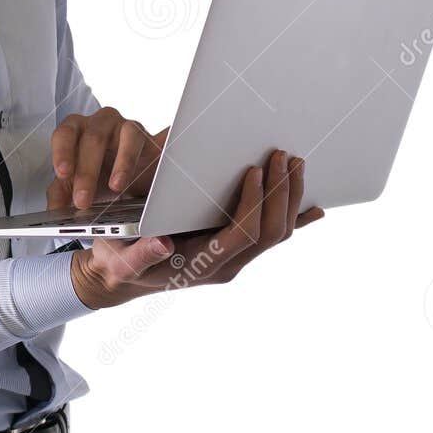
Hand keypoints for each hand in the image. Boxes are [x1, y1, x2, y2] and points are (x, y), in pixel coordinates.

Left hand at [48, 108, 168, 211]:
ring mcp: (115, 124)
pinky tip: (121, 180)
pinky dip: (126, 161)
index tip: (62, 174)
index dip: (61, 152)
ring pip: (101, 138)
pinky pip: (131, 138)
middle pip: (83, 140)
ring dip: (102, 168)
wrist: (139, 174)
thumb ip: (62, 194)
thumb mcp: (80, 184)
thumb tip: (54, 209)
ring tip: (107, 190)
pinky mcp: (136, 131)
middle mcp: (92, 125)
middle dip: (83, 172)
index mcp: (74, 133)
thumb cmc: (106, 172)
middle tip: (82, 199)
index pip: (63, 135)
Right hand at [69, 150, 324, 309]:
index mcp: (200, 264)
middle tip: (282, 156)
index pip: (241, 236)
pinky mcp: (236, 249)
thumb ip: (139, 254)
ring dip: (289, 197)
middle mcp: (225, 265)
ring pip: (277, 232)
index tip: (253, 170)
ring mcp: (234, 258)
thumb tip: (163, 244)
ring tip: (293, 163)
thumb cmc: (118, 259)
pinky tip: (314, 208)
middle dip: (280, 193)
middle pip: (269, 233)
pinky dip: (295, 219)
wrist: (121, 275)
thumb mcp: (119, 257)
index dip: (253, 204)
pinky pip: (272, 236)